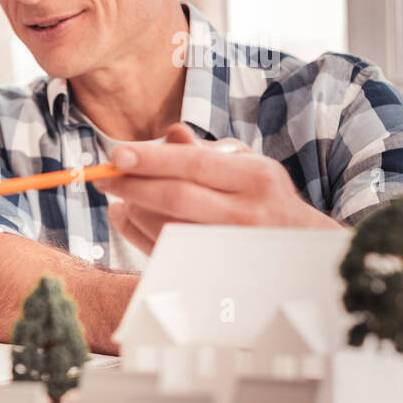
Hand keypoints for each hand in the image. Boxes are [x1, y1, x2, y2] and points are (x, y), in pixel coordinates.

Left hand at [98, 123, 338, 255]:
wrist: (298, 247)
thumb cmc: (263, 196)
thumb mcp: (245, 165)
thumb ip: (204, 150)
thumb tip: (170, 132)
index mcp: (256, 178)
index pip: (194, 164)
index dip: (152, 159)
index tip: (117, 155)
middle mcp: (246, 213)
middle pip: (177, 197)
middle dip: (132, 185)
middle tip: (104, 177)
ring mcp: (230, 247)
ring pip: (166, 228)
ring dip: (133, 210)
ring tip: (120, 195)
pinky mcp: (213, 271)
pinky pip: (163, 252)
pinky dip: (136, 232)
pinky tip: (125, 216)